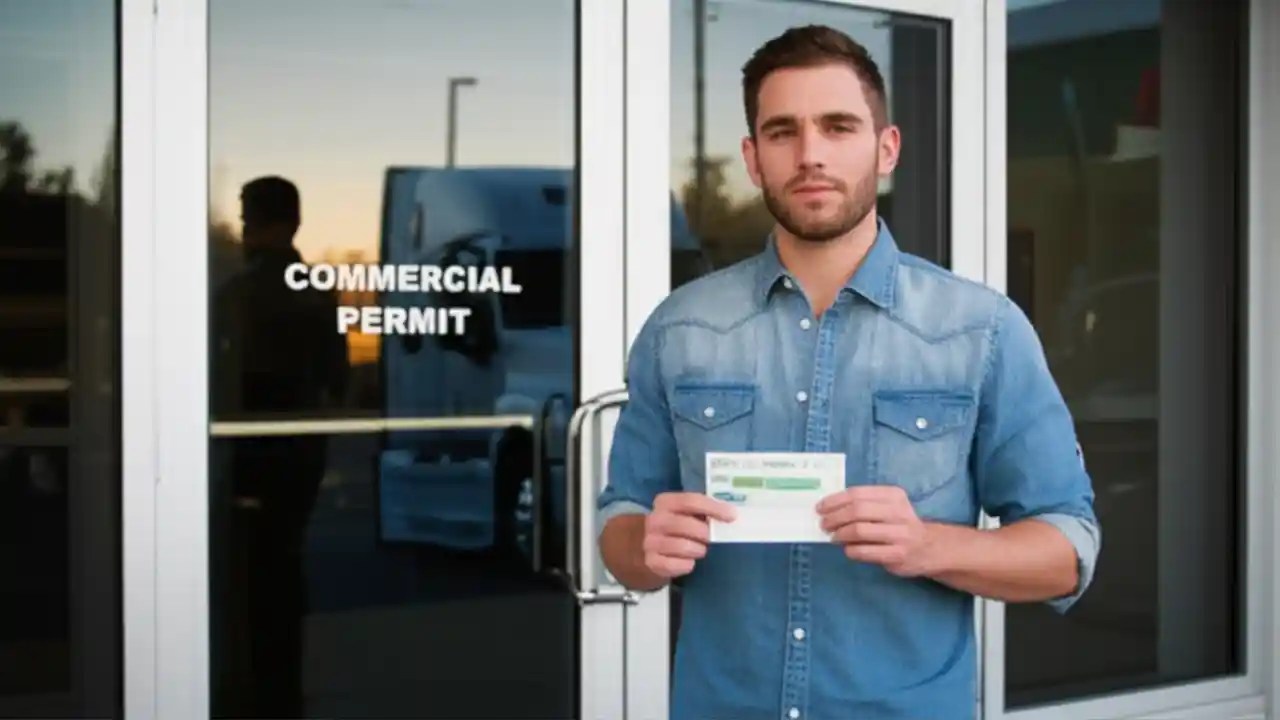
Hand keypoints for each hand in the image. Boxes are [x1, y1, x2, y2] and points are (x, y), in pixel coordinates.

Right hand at [643, 492, 736, 579]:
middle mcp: (654, 520)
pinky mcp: (651, 561)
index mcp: (665, 502)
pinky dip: (687, 565)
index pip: (691, 501)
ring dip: (698, 550)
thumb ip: (705, 511)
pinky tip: (689, 562)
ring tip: (701, 550)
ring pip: (682, 547)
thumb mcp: (688, 513)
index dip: (713, 508)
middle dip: (705, 534)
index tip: (732, 516)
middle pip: (686, 525)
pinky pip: (676, 565)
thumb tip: (732, 515)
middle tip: (713, 539)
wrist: (653, 548)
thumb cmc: (679, 527)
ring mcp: (650, 541)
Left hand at [816, 486, 933, 576]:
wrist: (929, 548)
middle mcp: (898, 512)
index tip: (820, 508)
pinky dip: (850, 550)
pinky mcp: (897, 555)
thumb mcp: (888, 506)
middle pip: (857, 511)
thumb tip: (830, 509)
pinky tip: (848, 549)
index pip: (857, 493)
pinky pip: (865, 551)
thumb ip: (864, 504)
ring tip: (834, 537)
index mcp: (893, 495)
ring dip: (840, 534)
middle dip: (834, 518)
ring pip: (859, 531)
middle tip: (824, 524)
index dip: (835, 501)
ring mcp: (900, 534)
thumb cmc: (899, 524)